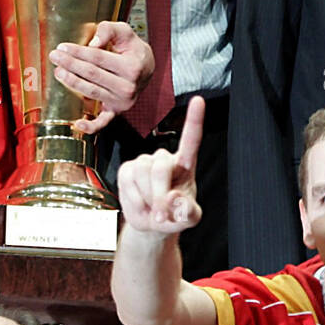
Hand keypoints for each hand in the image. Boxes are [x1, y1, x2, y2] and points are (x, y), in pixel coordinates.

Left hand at [50, 21, 154, 133]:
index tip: (62, 47)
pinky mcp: (117, 110)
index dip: (78, 52)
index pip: (98, 58)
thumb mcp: (125, 32)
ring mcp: (122, 101)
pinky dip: (91, 126)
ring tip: (58, 72)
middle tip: (55, 57)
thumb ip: (109, 30)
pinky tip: (77, 124)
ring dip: (72, 82)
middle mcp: (128, 86)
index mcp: (132, 66)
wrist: (147, 68)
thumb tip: (93, 43)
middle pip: (92, 74)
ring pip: (91, 92)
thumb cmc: (133, 49)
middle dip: (71, 64)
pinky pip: (103, 121)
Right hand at [117, 97, 203, 234]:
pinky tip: (141, 204)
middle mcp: (164, 157)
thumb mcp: (189, 217)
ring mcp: (144, 162)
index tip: (198, 100)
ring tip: (153, 209)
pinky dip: (134, 199)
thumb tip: (173, 200)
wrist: (153, 224)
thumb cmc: (175, 215)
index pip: (191, 138)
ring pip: (141, 172)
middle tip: (161, 216)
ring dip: (147, 197)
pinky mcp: (126, 169)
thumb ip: (187, 212)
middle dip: (159, 193)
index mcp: (185, 163)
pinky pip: (127, 181)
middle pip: (160, 166)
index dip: (194, 119)